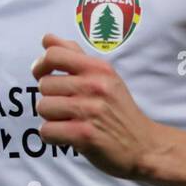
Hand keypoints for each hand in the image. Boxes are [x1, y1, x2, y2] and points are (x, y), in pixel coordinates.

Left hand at [30, 32, 162, 179]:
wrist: (144, 146)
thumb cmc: (118, 110)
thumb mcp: (104, 77)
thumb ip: (74, 55)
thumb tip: (47, 38)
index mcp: (99, 68)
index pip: (54, 54)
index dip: (41, 65)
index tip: (42, 75)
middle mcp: (95, 86)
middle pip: (44, 84)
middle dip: (50, 97)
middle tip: (67, 107)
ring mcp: (90, 110)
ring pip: (43, 107)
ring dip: (51, 118)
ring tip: (69, 121)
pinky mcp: (84, 135)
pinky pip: (47, 130)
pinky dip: (52, 136)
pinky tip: (67, 136)